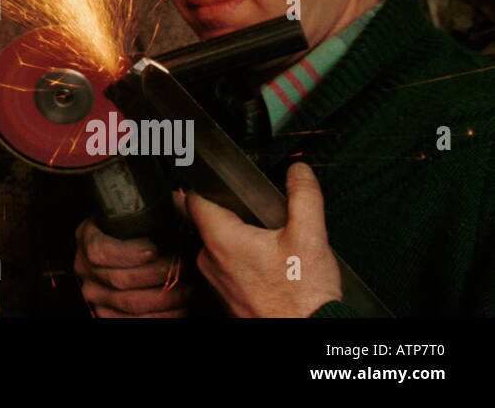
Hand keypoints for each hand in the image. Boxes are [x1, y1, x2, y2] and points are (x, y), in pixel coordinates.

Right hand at [73, 216, 194, 316]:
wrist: (135, 263)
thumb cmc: (143, 238)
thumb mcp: (141, 217)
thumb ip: (157, 208)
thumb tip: (189, 200)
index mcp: (88, 238)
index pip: (99, 249)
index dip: (128, 252)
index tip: (154, 249)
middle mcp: (85, 268)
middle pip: (120, 279)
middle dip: (159, 275)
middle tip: (183, 268)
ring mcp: (95, 295)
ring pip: (131, 303)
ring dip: (167, 297)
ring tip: (188, 286)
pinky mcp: (106, 316)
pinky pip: (134, 321)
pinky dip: (163, 316)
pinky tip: (180, 307)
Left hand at [186, 161, 341, 317]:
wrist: (307, 334)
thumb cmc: (303, 296)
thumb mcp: (310, 236)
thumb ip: (303, 196)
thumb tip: (298, 171)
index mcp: (221, 239)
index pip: (194, 199)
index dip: (204, 184)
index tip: (215, 176)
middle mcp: (210, 260)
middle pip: (209, 221)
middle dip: (232, 213)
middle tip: (259, 213)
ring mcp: (215, 280)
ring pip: (219, 245)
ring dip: (238, 238)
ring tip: (268, 242)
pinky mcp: (225, 295)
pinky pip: (227, 267)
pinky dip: (242, 260)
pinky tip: (267, 263)